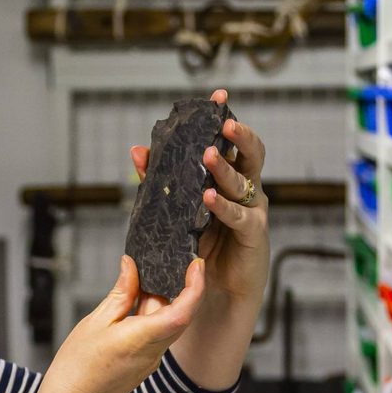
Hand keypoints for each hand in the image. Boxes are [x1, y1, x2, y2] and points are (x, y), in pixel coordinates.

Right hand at [31, 255, 204, 392]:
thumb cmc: (76, 369)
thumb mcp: (95, 322)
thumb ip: (120, 293)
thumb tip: (131, 266)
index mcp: (142, 339)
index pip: (183, 311)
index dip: (195, 286)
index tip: (197, 265)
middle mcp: (154, 352)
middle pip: (179, 314)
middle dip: (174, 289)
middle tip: (156, 269)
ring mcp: (151, 361)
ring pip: (168, 324)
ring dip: (157, 303)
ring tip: (134, 287)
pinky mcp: (145, 365)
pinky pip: (157, 335)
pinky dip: (150, 317)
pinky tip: (130, 308)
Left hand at [130, 88, 268, 309]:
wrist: (213, 297)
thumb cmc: (198, 251)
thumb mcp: (174, 212)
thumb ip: (159, 182)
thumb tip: (138, 150)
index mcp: (229, 179)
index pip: (230, 143)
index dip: (226, 118)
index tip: (217, 95)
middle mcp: (245, 190)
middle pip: (250, 154)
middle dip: (238, 135)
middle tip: (223, 123)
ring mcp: (252, 211)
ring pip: (243, 181)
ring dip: (224, 168)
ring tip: (206, 155)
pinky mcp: (254, 236)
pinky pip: (239, 217)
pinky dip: (223, 207)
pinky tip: (207, 198)